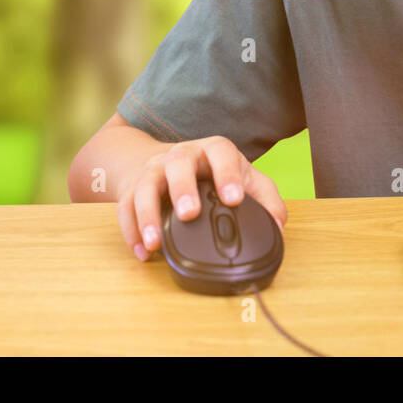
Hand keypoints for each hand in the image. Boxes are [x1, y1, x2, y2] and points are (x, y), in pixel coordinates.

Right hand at [115, 135, 287, 261]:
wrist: (166, 161)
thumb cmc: (211, 173)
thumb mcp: (243, 178)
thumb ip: (265, 199)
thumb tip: (278, 227)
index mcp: (212, 150)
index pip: (220, 152)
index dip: (227, 174)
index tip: (234, 199)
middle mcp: (180, 156)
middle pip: (178, 163)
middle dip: (182, 188)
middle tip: (189, 213)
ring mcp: (153, 170)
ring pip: (145, 186)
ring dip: (149, 214)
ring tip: (155, 242)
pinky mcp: (131, 188)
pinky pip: (125, 207)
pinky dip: (131, 231)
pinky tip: (142, 251)